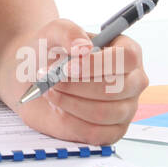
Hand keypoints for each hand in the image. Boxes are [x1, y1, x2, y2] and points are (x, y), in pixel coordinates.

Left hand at [0, 17, 149, 145]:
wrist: (35, 76)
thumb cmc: (51, 51)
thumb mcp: (54, 31)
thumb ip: (69, 32)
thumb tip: (84, 48)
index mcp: (127, 52)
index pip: (127, 57)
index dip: (98, 64)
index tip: (68, 67)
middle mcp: (132, 81)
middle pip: (117, 88)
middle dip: (77, 86)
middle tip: (51, 79)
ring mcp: (125, 108)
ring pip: (104, 112)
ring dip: (70, 102)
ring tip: (50, 90)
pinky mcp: (112, 131)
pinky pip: (96, 134)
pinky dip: (71, 122)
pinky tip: (58, 108)